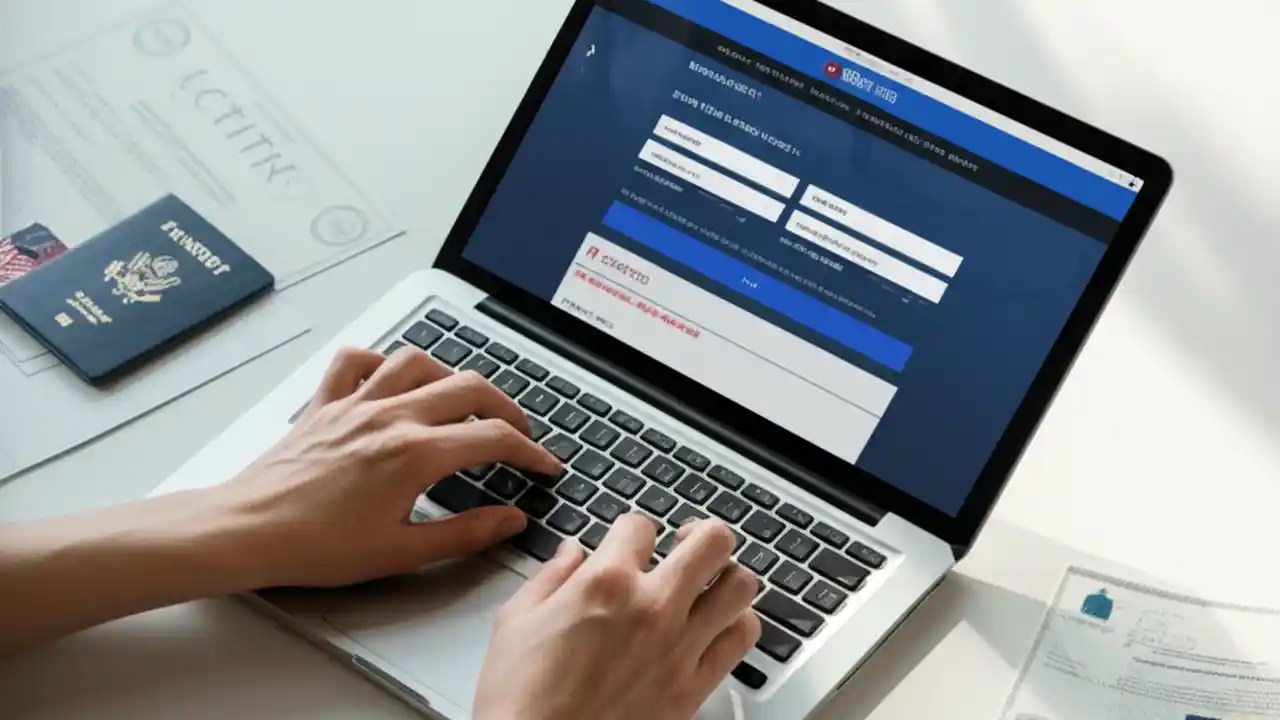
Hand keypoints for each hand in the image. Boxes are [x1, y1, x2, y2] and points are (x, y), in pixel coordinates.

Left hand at [213, 347, 560, 588]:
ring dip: (451, 376)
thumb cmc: (313, 546)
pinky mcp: (326, 404)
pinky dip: (382, 362)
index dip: (530, 451)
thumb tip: (510, 521)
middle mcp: (388, 417)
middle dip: (506, 408)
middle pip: (469, 387)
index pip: (493, 438)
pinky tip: (394, 381)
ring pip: (419, 361)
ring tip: (464, 402)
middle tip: (518, 433)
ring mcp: (356, 404)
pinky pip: (357, 361)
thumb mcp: (401, 552)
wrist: (246, 531)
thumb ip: (465, 534)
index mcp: (413, 455)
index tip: (543, 464)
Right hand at [474, 516, 761, 719]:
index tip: (627, 543)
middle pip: (712, 540)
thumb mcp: (516, 621)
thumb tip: (570, 553)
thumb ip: (551, 577)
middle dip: (699, 534)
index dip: (632, 530)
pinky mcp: (693, 687)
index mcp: (606, 583)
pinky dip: (736, 624)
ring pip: (740, 585)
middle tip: (685, 544)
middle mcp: (652, 608)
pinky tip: (717, 625)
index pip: (641, 525)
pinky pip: (741, 640)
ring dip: (726, 577)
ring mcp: (679, 647)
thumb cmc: (520, 699)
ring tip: (708, 583)